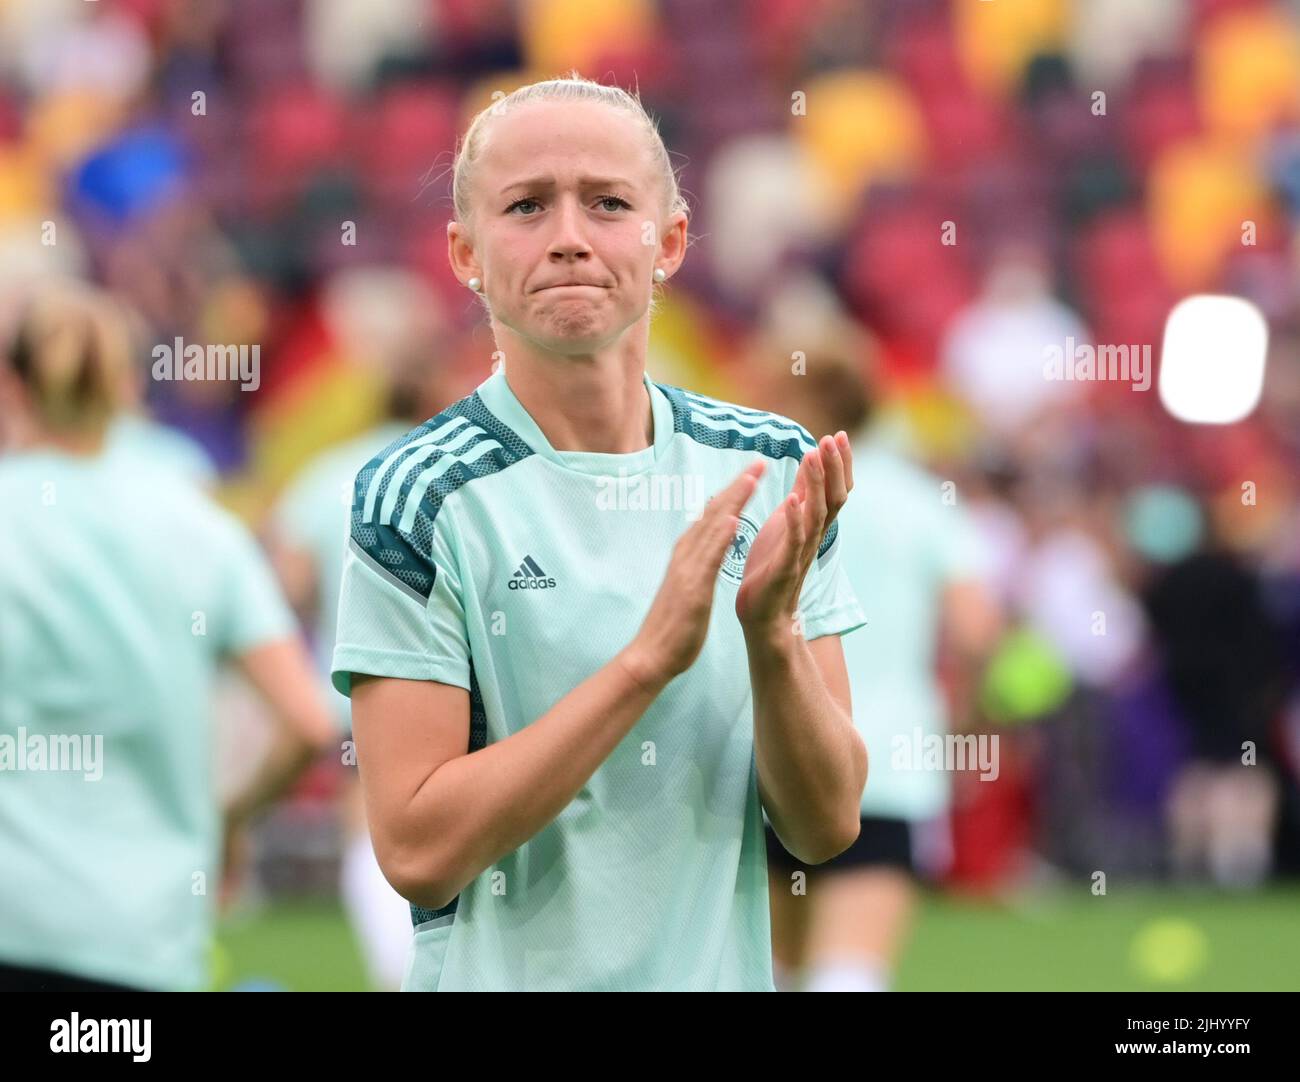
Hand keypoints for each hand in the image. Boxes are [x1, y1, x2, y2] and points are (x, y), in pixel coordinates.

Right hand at [622, 459, 765, 686]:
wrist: (652, 655)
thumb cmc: (673, 626)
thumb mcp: (689, 585)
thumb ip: (698, 562)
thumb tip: (709, 543)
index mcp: (687, 554)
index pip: (713, 515)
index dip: (733, 493)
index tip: (752, 473)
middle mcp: (685, 554)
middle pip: (714, 512)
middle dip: (737, 486)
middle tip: (759, 462)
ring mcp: (687, 569)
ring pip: (712, 527)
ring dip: (733, 500)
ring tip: (752, 477)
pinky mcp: (692, 588)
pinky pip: (708, 558)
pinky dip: (721, 536)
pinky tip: (734, 519)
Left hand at [735, 432, 852, 631]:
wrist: (765, 616)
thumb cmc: (773, 566)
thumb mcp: (787, 522)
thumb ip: (800, 494)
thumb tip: (810, 461)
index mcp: (813, 525)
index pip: (835, 490)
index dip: (840, 464)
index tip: (839, 435)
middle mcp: (813, 536)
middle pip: (834, 498)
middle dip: (835, 467)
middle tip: (834, 438)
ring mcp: (801, 552)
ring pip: (816, 515)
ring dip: (815, 485)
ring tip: (812, 456)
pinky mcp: (784, 569)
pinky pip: (793, 543)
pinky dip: (794, 521)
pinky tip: (791, 500)